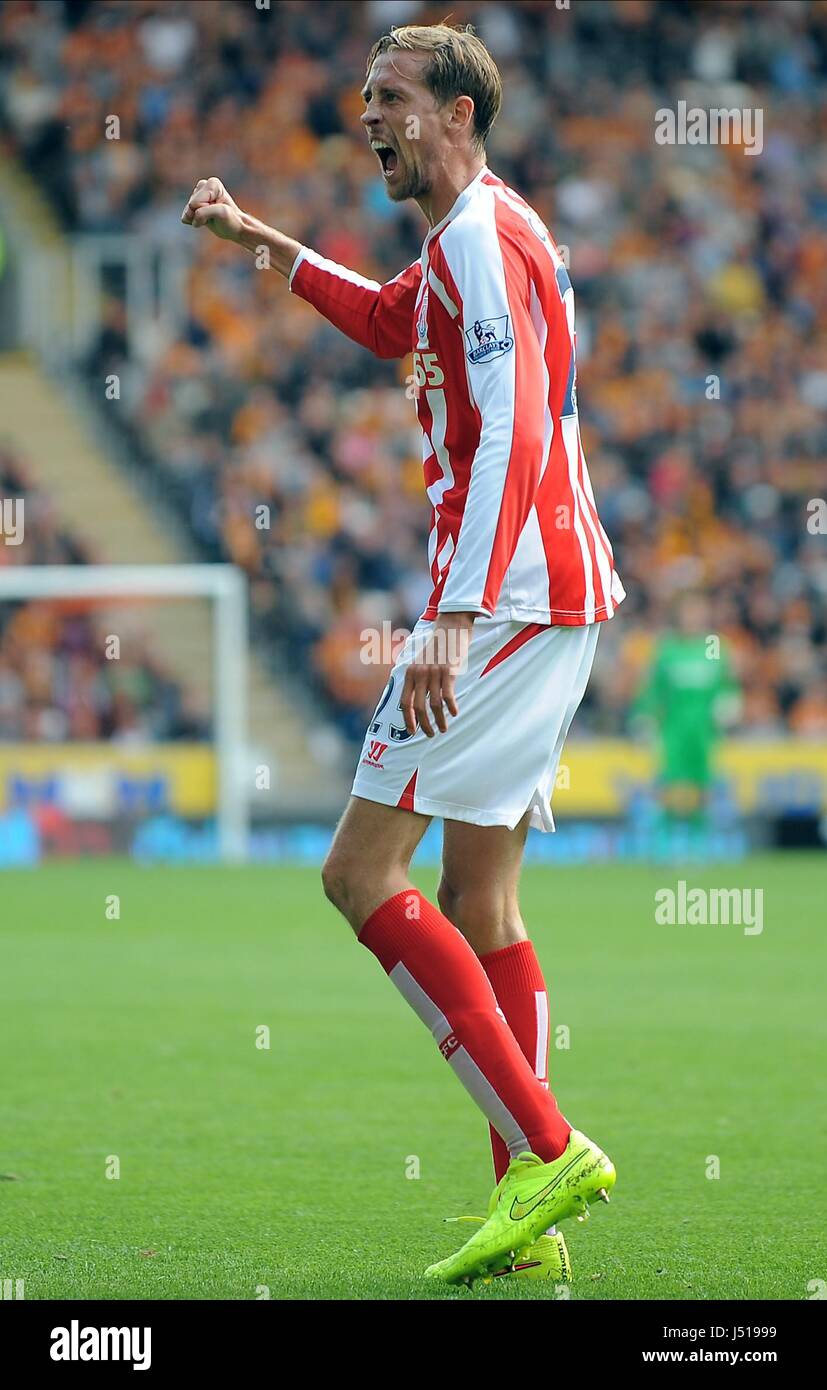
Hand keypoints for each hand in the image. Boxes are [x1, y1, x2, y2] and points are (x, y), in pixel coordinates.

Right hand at [181, 177, 243, 240]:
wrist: (235, 229)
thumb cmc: (231, 220)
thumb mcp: (221, 214)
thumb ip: (203, 212)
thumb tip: (185, 219)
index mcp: (213, 183)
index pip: (197, 202)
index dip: (207, 211)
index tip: (220, 212)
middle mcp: (203, 185)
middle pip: (191, 205)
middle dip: (202, 215)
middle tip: (215, 217)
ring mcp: (197, 195)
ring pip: (188, 212)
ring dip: (199, 219)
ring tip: (211, 218)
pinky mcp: (192, 205)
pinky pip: (185, 217)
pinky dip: (194, 222)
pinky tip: (204, 221)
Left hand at [400, 613, 474, 737]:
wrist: (450, 627)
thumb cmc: (437, 647)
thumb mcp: (420, 661)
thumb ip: (416, 678)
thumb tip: (415, 700)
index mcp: (410, 673)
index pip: (405, 702)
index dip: (408, 720)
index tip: (412, 732)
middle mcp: (419, 674)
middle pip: (419, 707)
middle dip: (424, 725)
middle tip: (431, 734)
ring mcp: (434, 672)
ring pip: (435, 705)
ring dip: (440, 720)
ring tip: (444, 728)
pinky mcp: (449, 671)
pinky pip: (448, 696)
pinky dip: (451, 707)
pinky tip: (455, 713)